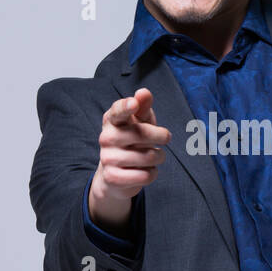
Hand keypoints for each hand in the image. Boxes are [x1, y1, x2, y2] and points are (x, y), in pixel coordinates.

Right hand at [89, 88, 170, 232]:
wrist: (115, 175)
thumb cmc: (132, 141)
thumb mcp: (139, 122)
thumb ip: (143, 106)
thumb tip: (143, 93)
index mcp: (112, 120)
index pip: (118, 111)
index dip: (126, 107)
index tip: (133, 104)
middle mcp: (106, 138)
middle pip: (142, 134)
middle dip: (161, 136)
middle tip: (166, 138)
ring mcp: (107, 158)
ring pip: (148, 157)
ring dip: (158, 157)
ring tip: (153, 157)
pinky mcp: (112, 177)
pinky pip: (145, 175)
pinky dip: (152, 173)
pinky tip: (146, 171)